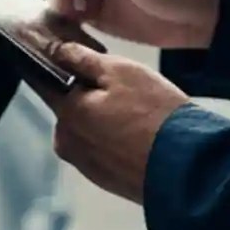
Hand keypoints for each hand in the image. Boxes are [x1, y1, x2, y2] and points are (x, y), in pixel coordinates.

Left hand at [44, 43, 189, 203]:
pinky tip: (140, 133)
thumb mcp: (121, 72)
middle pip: (70, 106)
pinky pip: (103, 149)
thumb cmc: (154, 113)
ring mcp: (84, 164)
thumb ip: (83, 59)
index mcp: (66, 112)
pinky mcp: (104, 178)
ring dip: (103, 118)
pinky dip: (115, 139)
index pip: (44, 81)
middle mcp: (67, 141)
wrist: (185, 165)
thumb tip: (58, 50)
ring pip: (87, 128)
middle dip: (89, 94)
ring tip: (138, 113)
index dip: (55, 64)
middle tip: (124, 88)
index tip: (69, 55)